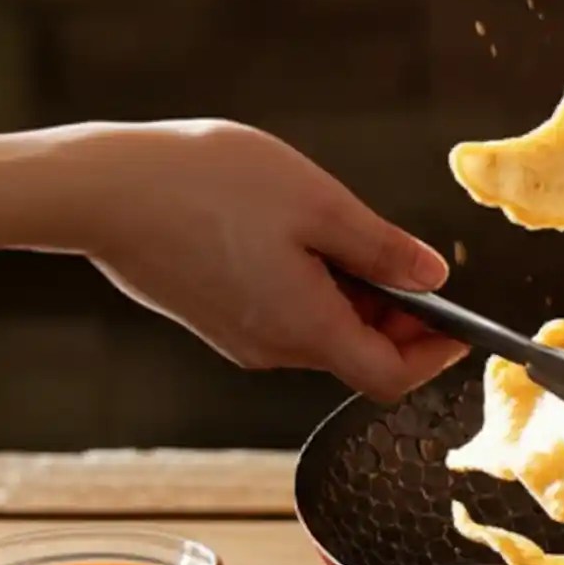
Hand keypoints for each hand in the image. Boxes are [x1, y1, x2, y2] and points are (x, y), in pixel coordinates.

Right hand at [66, 120, 467, 401]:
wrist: (102, 188)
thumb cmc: (208, 187)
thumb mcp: (319, 206)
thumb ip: (382, 249)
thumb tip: (434, 278)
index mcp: (306, 329)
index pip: (390, 378)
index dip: (435, 356)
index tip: (461, 326)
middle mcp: (273, 348)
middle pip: (360, 354)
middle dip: (401, 319)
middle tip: (409, 261)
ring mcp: (241, 337)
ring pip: (325, 333)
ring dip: (359, 299)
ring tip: (355, 238)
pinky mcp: (218, 316)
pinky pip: (289, 317)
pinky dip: (319, 291)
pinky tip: (309, 240)